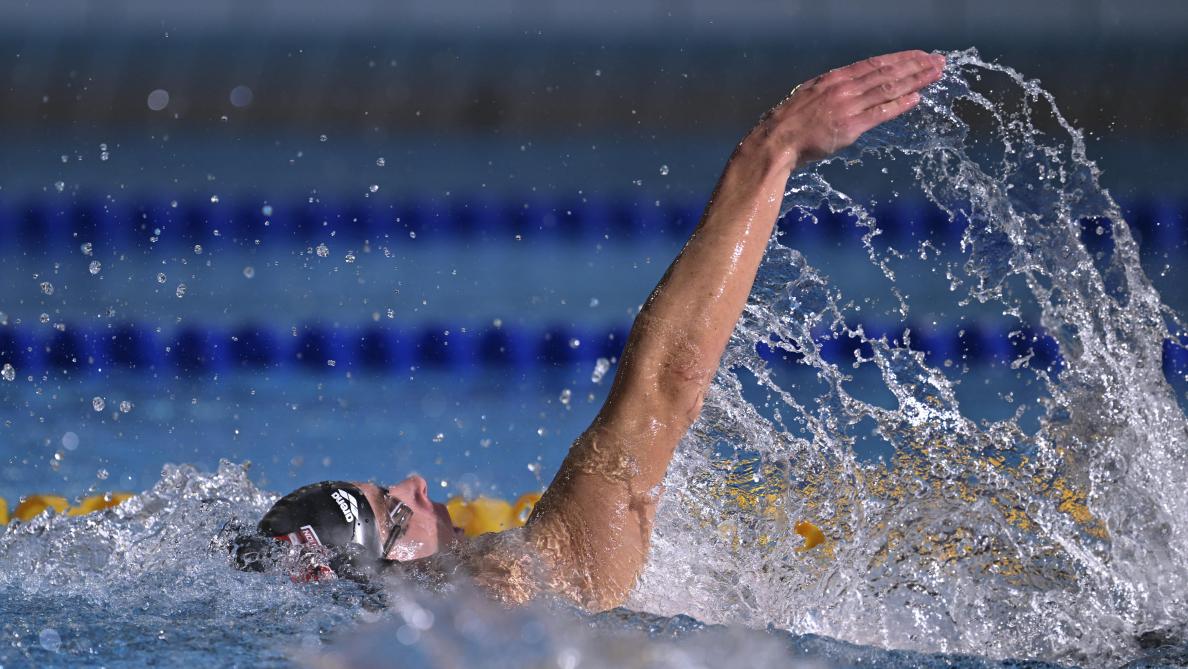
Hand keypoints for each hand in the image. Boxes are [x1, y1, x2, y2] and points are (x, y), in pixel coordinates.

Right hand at [746, 50, 944, 169]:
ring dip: (915, 80)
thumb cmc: (789, 123)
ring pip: (888, 89)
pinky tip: (917, 98)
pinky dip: (899, 105)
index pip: (874, 64)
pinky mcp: (849, 127)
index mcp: (834, 78)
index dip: (900, 59)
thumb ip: (832, 90)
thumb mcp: (810, 96)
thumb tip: (849, 87)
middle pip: (887, 73)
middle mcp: (844, 88)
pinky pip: (880, 113)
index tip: (919, 56)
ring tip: (935, 74)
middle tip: (938, 61)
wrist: (775, 141)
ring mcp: (847, 106)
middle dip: (915, 66)